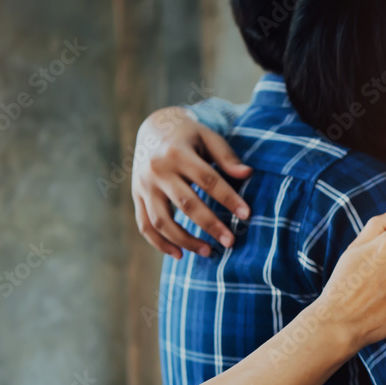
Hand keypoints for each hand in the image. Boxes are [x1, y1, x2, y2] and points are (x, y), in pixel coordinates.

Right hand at [132, 107, 252, 259]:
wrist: (152, 129)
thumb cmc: (188, 136)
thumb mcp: (208, 137)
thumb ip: (227, 157)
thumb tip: (248, 174)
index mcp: (178, 153)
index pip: (208, 180)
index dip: (228, 198)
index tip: (246, 215)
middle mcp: (157, 170)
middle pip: (186, 204)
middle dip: (210, 225)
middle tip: (230, 242)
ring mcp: (144, 186)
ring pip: (162, 221)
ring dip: (185, 240)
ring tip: (208, 252)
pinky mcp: (137, 197)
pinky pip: (145, 225)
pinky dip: (159, 243)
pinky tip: (179, 255)